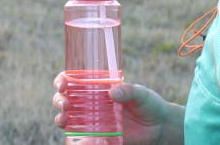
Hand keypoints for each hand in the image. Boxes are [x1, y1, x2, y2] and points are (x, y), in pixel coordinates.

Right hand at [53, 72, 183, 144]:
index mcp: (99, 88)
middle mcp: (92, 104)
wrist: (160, 128)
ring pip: (68, 120)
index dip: (63, 80)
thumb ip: (128, 91)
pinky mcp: (99, 138)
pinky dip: (77, 140)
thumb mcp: (141, 93)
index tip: (62, 83)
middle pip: (65, 100)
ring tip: (64, 119)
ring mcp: (94, 121)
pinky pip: (83, 140)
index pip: (74, 80)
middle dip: (59, 100)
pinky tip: (78, 139)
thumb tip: (112, 92)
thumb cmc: (149, 105)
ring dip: (61, 118)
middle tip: (65, 103)